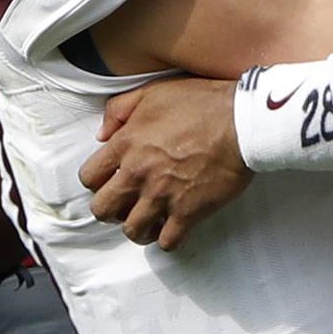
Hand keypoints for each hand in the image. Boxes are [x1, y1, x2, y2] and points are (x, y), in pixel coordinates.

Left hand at [79, 77, 252, 249]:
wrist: (243, 121)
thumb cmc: (203, 103)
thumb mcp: (153, 92)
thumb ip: (119, 110)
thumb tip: (102, 135)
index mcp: (126, 145)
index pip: (89, 178)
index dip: (97, 182)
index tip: (110, 181)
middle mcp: (138, 174)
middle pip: (103, 210)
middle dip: (111, 209)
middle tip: (126, 203)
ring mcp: (162, 196)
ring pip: (132, 230)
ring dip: (138, 227)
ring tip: (149, 220)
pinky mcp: (189, 212)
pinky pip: (167, 241)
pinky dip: (167, 239)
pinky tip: (173, 227)